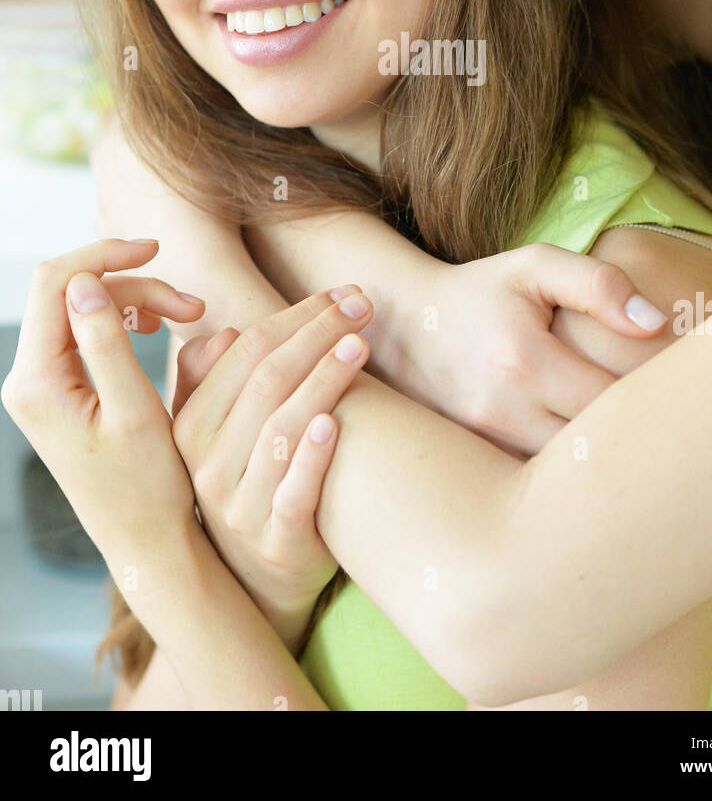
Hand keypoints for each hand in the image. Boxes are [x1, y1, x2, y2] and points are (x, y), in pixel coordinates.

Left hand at [1, 239, 206, 567]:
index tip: (158, 249)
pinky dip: (124, 320)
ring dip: (135, 302)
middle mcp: (27, 381)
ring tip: (188, 318)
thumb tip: (84, 282)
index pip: (56, 285)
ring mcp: (40, 385)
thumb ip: (107, 342)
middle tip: (191, 305)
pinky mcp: (58, 391)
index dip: (104, 255)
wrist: (145, 540)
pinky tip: (157, 330)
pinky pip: (85, 332)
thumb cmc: (148, 487)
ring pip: (82, 308)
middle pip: (71, 292)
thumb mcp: (136, 411)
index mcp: (37, 383)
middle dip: (132, 284)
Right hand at [170, 286, 372, 644]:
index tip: (341, 292)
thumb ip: (214, 379)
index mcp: (191, 425)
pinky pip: (293, 494)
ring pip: (281, 429)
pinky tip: (334, 423)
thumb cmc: (248, 480)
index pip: (243, 352)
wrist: (258, 578)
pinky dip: (312, 457)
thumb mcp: (218, 432)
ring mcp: (241, 505)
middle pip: (266, 380)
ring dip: (323, 381)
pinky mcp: (279, 541)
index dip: (294, 316)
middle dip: (317, 333)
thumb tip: (224, 331)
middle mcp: (208, 464)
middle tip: (362, 303)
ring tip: (359, 345)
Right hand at [373, 243, 668, 457]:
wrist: (404, 328)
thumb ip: (599, 284)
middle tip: (679, 424)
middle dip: (641, 436)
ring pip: (574, 475)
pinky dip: (574, 476)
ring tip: (644, 443)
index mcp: (524, 360)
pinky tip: (597, 458)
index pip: (616, 396)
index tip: (683, 386)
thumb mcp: (536, 266)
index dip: (657, 396)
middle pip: (601, 446)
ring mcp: (489, 446)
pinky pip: (544, 486)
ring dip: (610, 460)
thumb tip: (657, 326)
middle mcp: (504, 411)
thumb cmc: (482, 291)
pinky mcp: (483, 464)